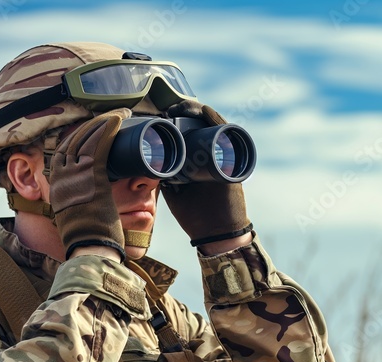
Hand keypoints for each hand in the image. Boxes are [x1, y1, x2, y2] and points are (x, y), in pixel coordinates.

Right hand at [49, 108, 131, 260]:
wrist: (90, 250)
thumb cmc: (91, 240)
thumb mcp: (78, 219)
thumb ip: (82, 205)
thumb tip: (93, 201)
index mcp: (56, 189)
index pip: (62, 154)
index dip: (76, 138)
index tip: (90, 129)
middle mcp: (61, 180)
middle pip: (73, 142)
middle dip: (91, 126)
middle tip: (108, 117)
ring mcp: (75, 178)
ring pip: (86, 141)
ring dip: (103, 124)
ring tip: (117, 115)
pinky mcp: (91, 178)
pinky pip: (98, 147)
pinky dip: (108, 130)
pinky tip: (118, 120)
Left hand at [161, 101, 251, 247]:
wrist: (218, 233)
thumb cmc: (196, 216)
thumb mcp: (175, 192)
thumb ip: (166, 176)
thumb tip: (148, 163)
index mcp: (197, 161)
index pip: (189, 132)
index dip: (177, 120)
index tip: (162, 114)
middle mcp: (212, 155)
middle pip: (201, 124)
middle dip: (186, 112)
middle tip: (170, 108)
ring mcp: (224, 156)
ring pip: (214, 124)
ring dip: (198, 111)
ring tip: (183, 107)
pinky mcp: (232, 161)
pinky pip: (228, 134)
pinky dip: (216, 120)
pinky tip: (204, 111)